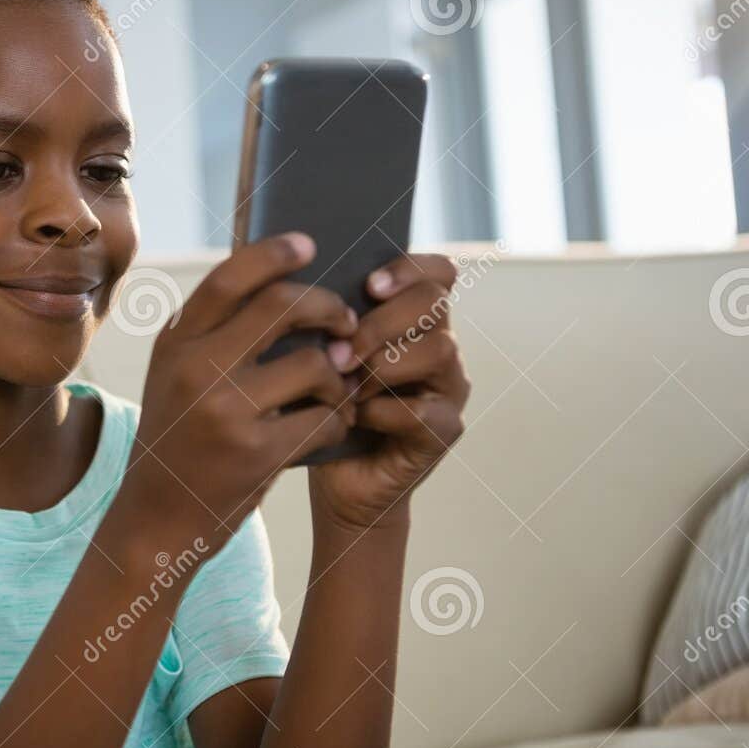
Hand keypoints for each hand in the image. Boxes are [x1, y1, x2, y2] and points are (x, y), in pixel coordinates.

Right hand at [112, 233, 358, 559]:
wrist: (155, 519)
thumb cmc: (179, 442)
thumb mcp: (176, 379)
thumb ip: (214, 335)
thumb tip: (285, 282)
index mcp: (177, 343)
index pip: (232, 277)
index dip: (276, 253)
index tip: (309, 245)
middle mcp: (195, 369)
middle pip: (284, 305)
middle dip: (329, 308)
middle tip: (347, 322)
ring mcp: (225, 411)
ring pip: (316, 364)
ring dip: (339, 377)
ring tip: (336, 391)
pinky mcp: (255, 453)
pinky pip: (324, 418)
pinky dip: (338, 420)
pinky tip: (329, 427)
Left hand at [307, 253, 469, 532]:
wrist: (337, 479)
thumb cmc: (325, 408)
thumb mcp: (319, 356)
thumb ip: (327, 322)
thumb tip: (301, 284)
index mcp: (413, 321)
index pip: (437, 273)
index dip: (408, 268)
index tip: (368, 285)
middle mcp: (440, 347)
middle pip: (434, 303)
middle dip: (381, 321)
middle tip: (340, 350)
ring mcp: (448, 389)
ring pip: (439, 350)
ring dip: (383, 363)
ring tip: (345, 383)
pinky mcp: (443, 431)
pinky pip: (422, 410)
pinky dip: (381, 410)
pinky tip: (354, 416)